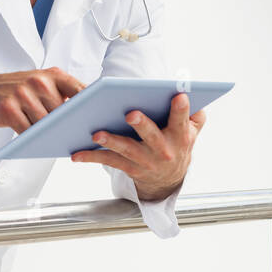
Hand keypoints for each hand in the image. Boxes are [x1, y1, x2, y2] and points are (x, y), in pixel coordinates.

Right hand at [0, 67, 86, 135]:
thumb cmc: (18, 90)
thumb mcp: (41, 83)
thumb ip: (62, 94)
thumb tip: (86, 117)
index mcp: (52, 74)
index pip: (80, 89)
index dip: (92, 105)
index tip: (101, 118)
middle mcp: (38, 81)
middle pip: (62, 112)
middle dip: (68, 126)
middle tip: (75, 137)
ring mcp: (22, 94)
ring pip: (44, 124)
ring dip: (49, 135)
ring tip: (54, 141)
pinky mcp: (8, 109)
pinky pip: (27, 130)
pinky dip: (31, 138)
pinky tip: (33, 140)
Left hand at [70, 93, 204, 199]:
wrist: (168, 179)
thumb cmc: (176, 144)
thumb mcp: (192, 131)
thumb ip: (194, 113)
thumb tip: (190, 92)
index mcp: (180, 136)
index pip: (181, 120)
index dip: (181, 109)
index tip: (178, 96)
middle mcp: (163, 150)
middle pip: (152, 136)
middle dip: (142, 125)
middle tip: (131, 114)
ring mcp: (145, 160)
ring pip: (127, 150)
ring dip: (111, 141)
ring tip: (97, 134)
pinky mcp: (129, 168)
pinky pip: (109, 161)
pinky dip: (91, 157)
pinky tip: (76, 154)